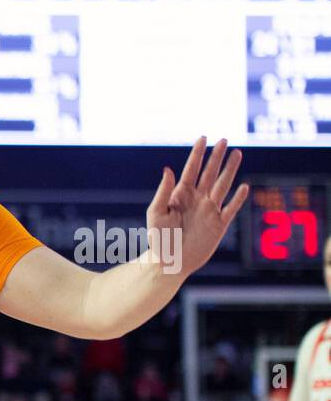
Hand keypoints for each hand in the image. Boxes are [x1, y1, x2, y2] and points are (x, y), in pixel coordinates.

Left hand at [147, 137, 248, 275]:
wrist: (169, 262)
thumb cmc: (158, 239)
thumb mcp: (156, 213)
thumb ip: (163, 192)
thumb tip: (167, 169)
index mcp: (180, 196)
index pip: (191, 170)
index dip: (198, 154)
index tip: (203, 138)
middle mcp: (196, 200)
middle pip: (209, 173)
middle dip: (217, 157)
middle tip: (224, 139)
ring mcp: (209, 211)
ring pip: (223, 186)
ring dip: (230, 170)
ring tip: (237, 154)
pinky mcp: (218, 225)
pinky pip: (231, 209)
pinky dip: (238, 198)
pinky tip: (245, 187)